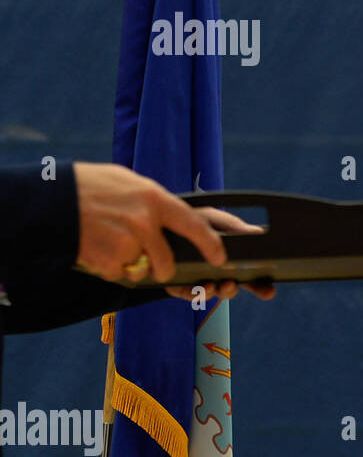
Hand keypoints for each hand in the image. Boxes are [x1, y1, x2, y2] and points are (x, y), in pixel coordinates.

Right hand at [74, 163, 226, 282]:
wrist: (49, 199)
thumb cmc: (88, 186)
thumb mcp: (128, 181)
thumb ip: (152, 200)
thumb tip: (170, 214)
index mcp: (154, 199)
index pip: (195, 225)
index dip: (211, 244)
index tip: (220, 258)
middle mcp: (145, 223)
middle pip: (166, 263)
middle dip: (162, 270)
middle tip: (155, 267)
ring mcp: (127, 244)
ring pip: (140, 270)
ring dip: (129, 266)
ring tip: (109, 245)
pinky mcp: (108, 261)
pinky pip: (117, 274)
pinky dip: (107, 267)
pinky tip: (94, 248)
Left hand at [164, 207, 275, 302]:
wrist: (160, 220)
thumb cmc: (194, 220)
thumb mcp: (216, 220)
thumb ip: (235, 228)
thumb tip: (258, 233)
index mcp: (230, 259)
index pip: (251, 276)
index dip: (262, 285)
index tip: (270, 290)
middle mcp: (216, 273)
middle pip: (232, 288)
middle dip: (236, 291)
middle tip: (234, 285)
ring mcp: (198, 280)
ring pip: (212, 293)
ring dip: (218, 292)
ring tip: (221, 284)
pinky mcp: (179, 285)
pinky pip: (190, 294)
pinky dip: (198, 293)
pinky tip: (204, 286)